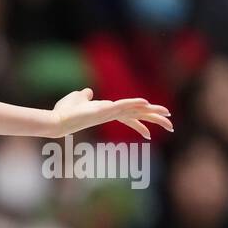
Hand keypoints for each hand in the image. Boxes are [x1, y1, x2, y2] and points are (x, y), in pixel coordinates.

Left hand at [50, 88, 172, 138]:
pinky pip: (122, 105)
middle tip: (171, 126)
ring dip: (152, 112)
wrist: (56, 120)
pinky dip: (133, 103)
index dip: (140, 125)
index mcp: (108, 112)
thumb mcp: (77, 99)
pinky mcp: (104, 110)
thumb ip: (85, 96)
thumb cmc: (64, 113)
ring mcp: (109, 112)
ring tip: (167, 115)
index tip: (149, 135)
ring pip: (135, 111)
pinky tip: (145, 102)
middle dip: (155, 120)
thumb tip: (87, 92)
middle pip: (138, 116)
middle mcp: (111, 114)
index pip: (129, 119)